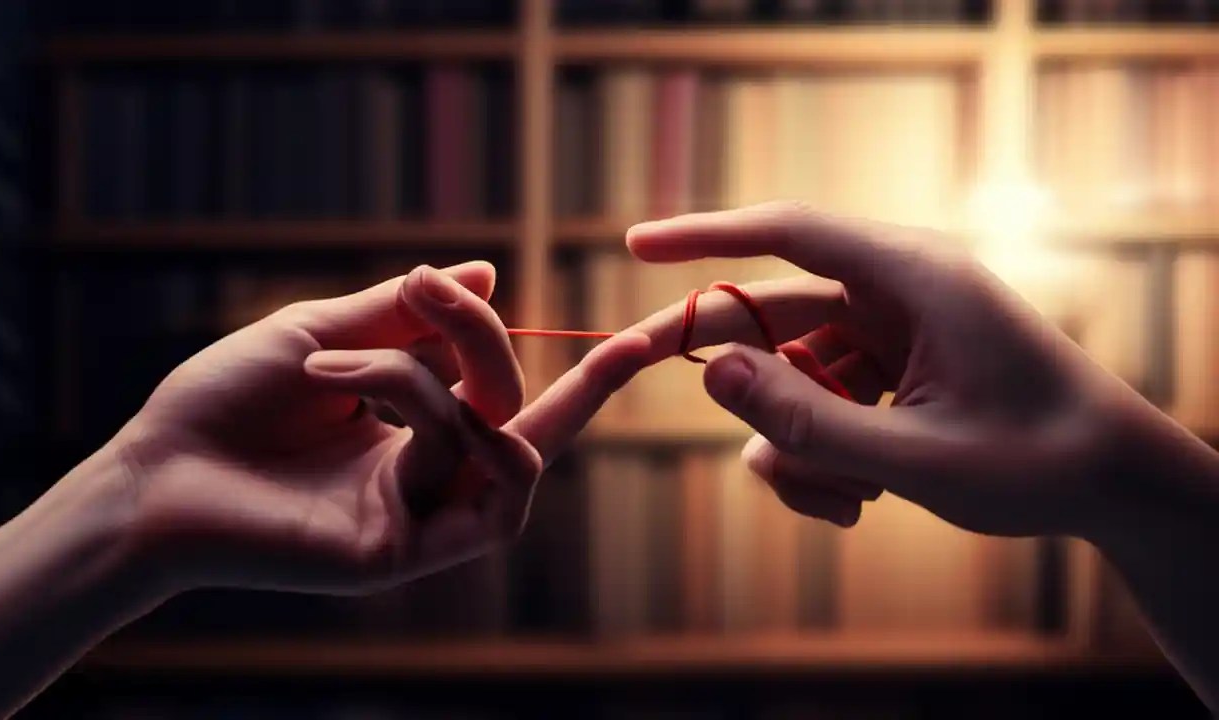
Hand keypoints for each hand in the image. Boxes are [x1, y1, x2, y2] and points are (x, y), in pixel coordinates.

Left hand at [104, 261, 647, 595]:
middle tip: (425, 284)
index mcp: (419, 428)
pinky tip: (370, 389)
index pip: (517, 401)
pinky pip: (484, 490)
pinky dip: (442, 418)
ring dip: (438, 377)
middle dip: (482, 335)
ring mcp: (424, 517)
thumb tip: (489, 273)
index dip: (587, 378)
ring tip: (344, 357)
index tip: (640, 335)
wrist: (151, 471)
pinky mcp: (408, 553)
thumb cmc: (224, 402)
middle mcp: (433, 475)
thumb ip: (407, 315)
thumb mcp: (319, 331)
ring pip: (503, 441)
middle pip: (515, 406)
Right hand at [622, 201, 1193, 539]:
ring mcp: (890, 337)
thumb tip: (711, 374)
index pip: (788, 234)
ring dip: (798, 446)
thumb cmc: (1036, 459)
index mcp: (912, 278)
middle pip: (771, 314)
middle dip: (723, 368)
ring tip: (851, 499)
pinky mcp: (890, 375)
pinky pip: (820, 407)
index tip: (636, 243)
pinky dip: (822, 459)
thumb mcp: (914, 454)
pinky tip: (863, 502)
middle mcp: (894, 295)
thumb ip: (807, 419)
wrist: (1114, 486)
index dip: (705, 237)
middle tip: (623, 375)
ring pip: (791, 379)